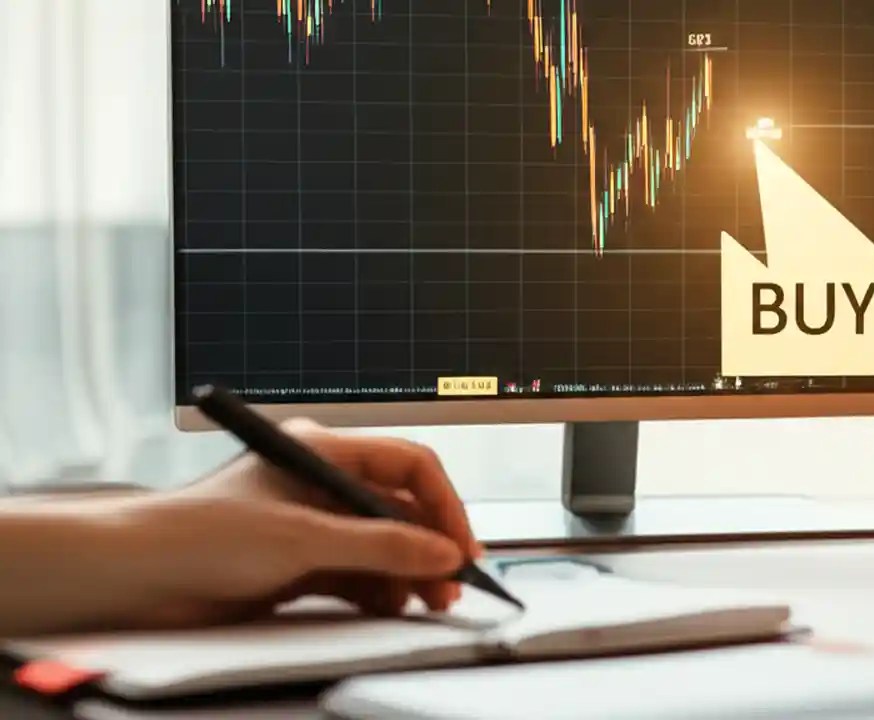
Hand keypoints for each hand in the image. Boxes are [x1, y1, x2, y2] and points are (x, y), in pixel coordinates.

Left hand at [110, 420, 480, 629]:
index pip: (408, 467)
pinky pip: (360, 574)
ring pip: (383, 546)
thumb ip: (379, 545)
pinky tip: (391, 606)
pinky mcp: (301, 564)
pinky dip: (380, 591)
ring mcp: (313, 525)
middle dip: (429, 547)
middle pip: (400, 510)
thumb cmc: (200, 533)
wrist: (136, 576)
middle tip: (450, 585)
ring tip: (424, 602)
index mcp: (325, 451)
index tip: (460, 545)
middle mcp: (323, 484)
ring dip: (408, 574)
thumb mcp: (302, 538)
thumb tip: (442, 552)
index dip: (443, 505)